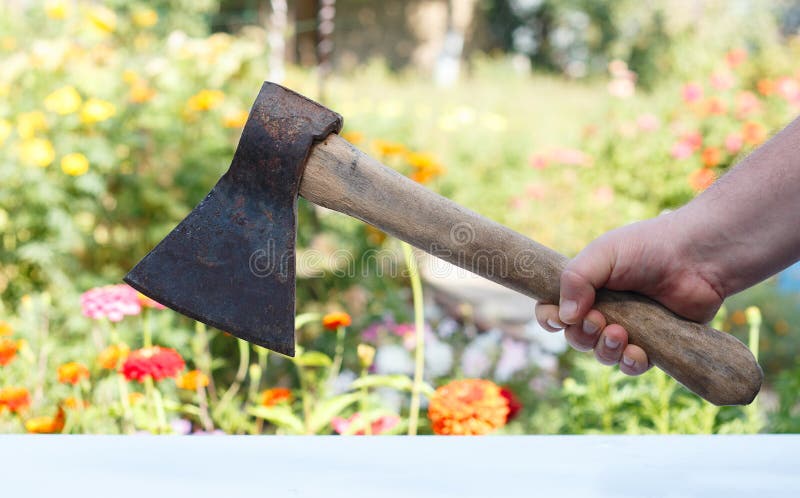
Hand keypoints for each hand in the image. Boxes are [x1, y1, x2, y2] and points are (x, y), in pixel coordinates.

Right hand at [535, 212, 725, 374]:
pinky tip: (637, 352)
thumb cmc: (649, 247)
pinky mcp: (655, 344)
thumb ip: (575, 279)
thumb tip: (565, 317)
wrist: (698, 257)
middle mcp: (605, 310)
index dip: (550, 319)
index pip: (554, 311)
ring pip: (603, 355)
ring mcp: (630, 328)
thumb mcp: (603, 253)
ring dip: (605, 350)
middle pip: (577, 338)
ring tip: (621, 334)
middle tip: (599, 320)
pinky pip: (633, 366)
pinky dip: (630, 363)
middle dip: (582, 336)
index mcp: (587, 288)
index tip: (559, 318)